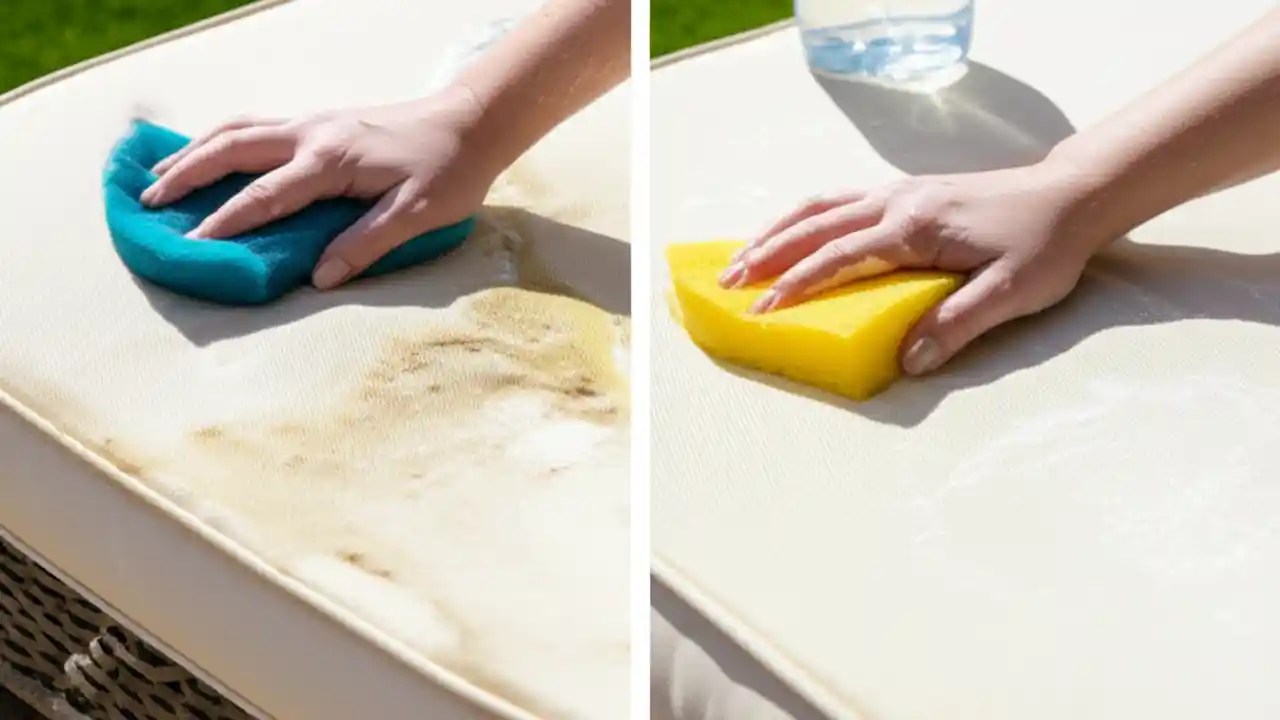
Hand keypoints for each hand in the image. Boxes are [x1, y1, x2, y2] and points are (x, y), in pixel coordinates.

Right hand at [141, 87, 497, 289]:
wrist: (471, 121)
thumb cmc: (449, 170)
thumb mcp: (417, 214)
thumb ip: (366, 244)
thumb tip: (319, 277)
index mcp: (331, 160)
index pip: (265, 195)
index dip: (226, 223)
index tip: (192, 247)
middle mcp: (312, 134)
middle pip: (233, 149)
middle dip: (187, 176)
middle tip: (148, 203)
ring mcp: (314, 122)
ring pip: (239, 129)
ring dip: (197, 151)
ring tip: (161, 176)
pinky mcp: (321, 121)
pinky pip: (257, 126)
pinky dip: (224, 139)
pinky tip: (211, 154)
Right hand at [720, 161, 1110, 375]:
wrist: (1073, 194)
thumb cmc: (1045, 244)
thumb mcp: (1010, 292)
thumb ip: (955, 325)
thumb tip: (906, 360)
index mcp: (914, 227)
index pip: (838, 257)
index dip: (796, 285)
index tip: (761, 310)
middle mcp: (897, 201)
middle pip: (814, 225)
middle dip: (766, 254)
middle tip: (726, 282)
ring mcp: (900, 191)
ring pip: (821, 206)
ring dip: (778, 231)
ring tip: (742, 256)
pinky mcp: (908, 192)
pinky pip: (840, 201)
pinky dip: (805, 218)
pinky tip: (794, 235)